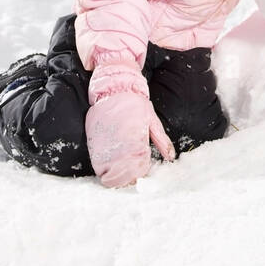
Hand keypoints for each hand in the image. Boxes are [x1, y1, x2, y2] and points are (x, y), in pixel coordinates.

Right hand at [86, 64, 174, 188]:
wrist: (115, 88)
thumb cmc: (136, 104)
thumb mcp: (152, 120)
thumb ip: (161, 140)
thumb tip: (171, 157)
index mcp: (136, 139)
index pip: (137, 168)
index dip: (139, 174)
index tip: (141, 172)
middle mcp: (119, 143)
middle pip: (122, 173)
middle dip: (127, 177)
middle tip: (131, 175)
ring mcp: (104, 142)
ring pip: (107, 170)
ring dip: (113, 174)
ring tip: (120, 172)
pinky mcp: (93, 140)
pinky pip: (96, 161)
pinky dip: (102, 167)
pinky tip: (107, 166)